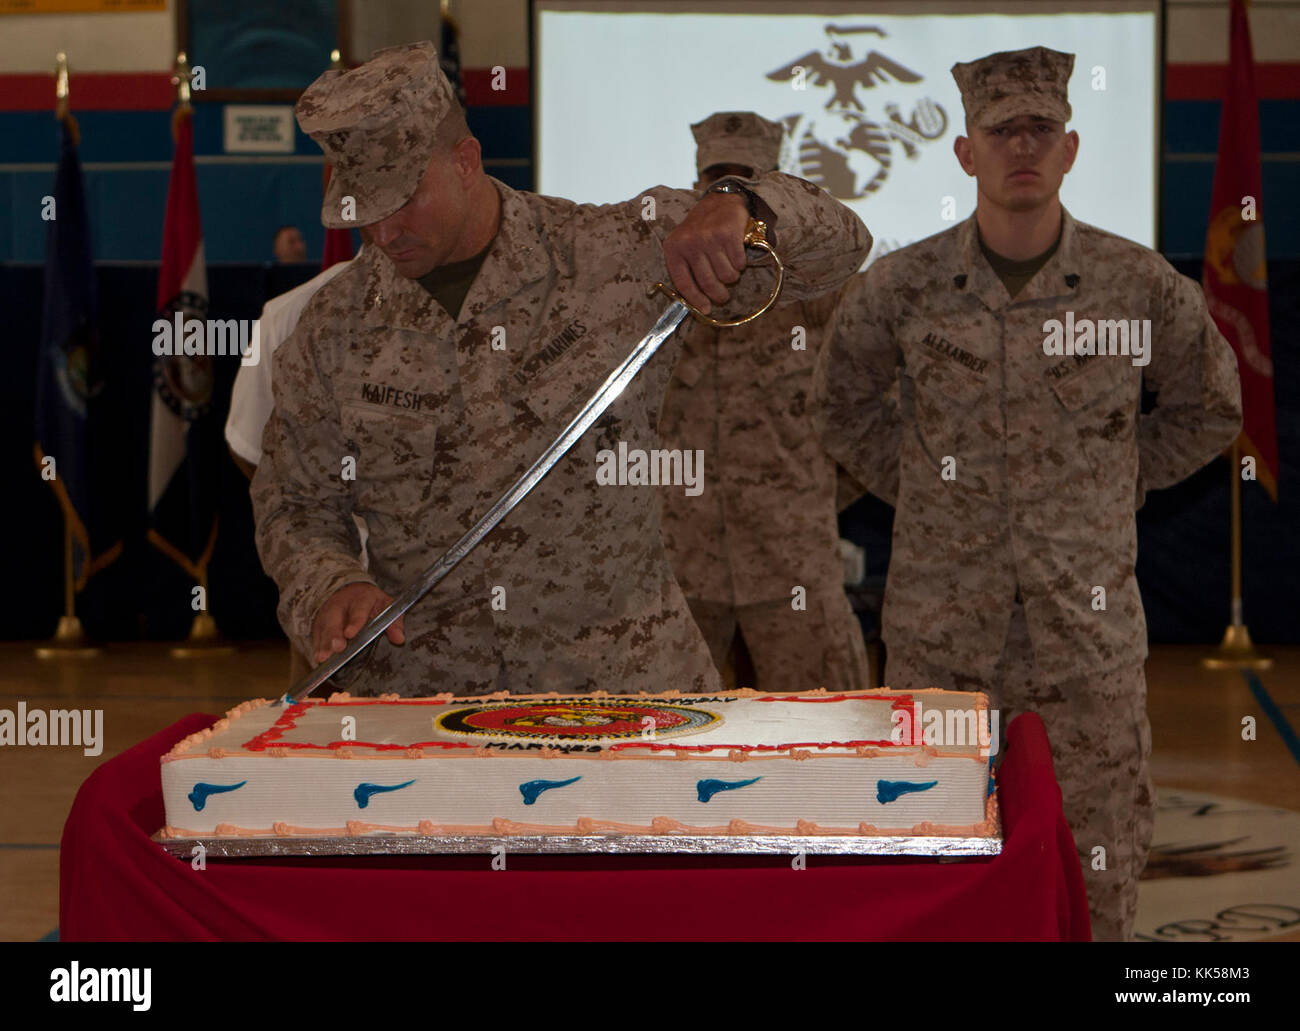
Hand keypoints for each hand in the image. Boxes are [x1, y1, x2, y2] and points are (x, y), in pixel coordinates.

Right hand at [311, 582, 404, 663]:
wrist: (350, 589)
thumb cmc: (371, 602)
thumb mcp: (387, 605)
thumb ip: (394, 622)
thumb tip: (399, 639)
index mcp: (362, 598)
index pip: (358, 609)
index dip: (354, 622)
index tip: (350, 634)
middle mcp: (341, 604)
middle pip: (335, 619)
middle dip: (334, 634)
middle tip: (337, 648)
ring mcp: (328, 613)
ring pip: (323, 628)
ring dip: (323, 643)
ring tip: (323, 657)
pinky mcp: (319, 622)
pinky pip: (316, 634)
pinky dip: (316, 646)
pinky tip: (317, 657)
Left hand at [662, 192, 748, 312]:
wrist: (720, 201)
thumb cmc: (702, 230)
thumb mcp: (684, 245)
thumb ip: (686, 269)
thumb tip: (700, 305)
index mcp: (674, 248)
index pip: (684, 283)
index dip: (696, 300)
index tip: (706, 310)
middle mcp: (690, 243)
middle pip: (707, 283)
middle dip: (719, 295)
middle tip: (724, 297)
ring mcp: (709, 238)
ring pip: (726, 275)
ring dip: (731, 277)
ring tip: (729, 269)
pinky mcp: (728, 234)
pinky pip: (738, 263)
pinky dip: (741, 264)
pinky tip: (736, 255)